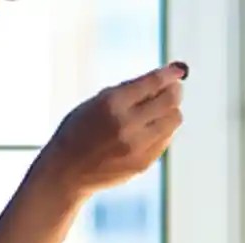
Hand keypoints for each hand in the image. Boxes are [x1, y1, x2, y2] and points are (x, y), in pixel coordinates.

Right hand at [35, 62, 187, 198]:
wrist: (66, 171)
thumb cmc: (79, 131)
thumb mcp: (96, 102)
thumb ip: (127, 91)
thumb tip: (163, 79)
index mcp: (112, 103)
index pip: (153, 82)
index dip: (170, 74)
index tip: (178, 70)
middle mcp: (127, 124)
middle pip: (170, 101)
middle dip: (175, 91)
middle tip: (173, 89)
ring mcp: (137, 146)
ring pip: (174, 120)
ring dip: (171, 111)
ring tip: (160, 110)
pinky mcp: (143, 162)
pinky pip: (166, 139)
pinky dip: (163, 130)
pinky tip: (151, 128)